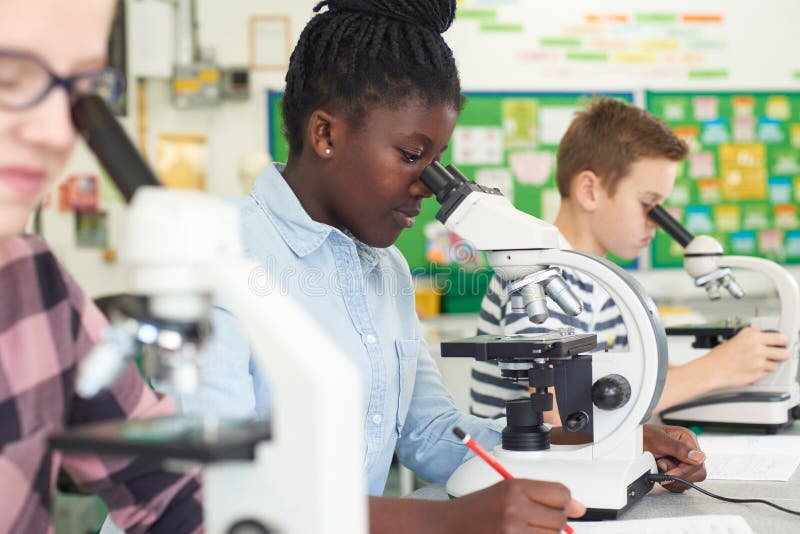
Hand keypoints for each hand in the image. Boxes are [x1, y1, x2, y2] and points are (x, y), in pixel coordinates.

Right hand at [443, 479, 584, 532]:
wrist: (447, 526)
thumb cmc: (475, 509)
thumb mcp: (505, 491)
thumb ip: (541, 495)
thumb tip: (579, 507)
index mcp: (514, 488)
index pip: (561, 493)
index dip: (564, 502)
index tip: (560, 507)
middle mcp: (515, 509)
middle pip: (559, 519)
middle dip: (552, 521)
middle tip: (534, 520)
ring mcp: (513, 533)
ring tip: (525, 529)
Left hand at [643, 424, 706, 492]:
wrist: (630, 442)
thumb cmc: (641, 436)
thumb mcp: (658, 440)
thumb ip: (678, 448)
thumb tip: (699, 457)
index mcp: (687, 439)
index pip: (698, 462)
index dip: (684, 471)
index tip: (669, 472)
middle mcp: (688, 451)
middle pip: (697, 473)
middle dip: (678, 475)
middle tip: (661, 467)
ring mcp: (683, 462)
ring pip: (689, 481)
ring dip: (672, 479)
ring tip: (659, 467)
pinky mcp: (677, 471)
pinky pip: (680, 485)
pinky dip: (669, 483)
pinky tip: (660, 473)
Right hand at [705, 327, 788, 388]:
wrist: (712, 370)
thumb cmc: (719, 356)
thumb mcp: (734, 338)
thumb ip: (749, 334)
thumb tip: (759, 331)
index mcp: (752, 337)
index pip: (779, 337)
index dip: (782, 340)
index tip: (783, 342)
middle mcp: (758, 348)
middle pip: (783, 352)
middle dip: (782, 354)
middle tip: (778, 354)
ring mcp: (759, 362)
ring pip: (776, 364)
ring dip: (771, 364)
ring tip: (761, 362)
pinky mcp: (758, 374)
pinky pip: (767, 372)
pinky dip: (763, 371)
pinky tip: (754, 368)